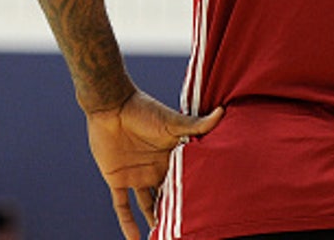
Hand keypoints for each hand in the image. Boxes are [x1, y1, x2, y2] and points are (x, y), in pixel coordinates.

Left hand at [86, 91, 223, 239]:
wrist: (111, 107)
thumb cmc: (143, 109)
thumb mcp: (172, 122)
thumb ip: (196, 124)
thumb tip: (222, 112)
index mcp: (170, 156)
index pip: (184, 179)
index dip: (193, 194)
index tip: (206, 210)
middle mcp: (155, 168)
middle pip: (167, 195)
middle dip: (175, 211)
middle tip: (186, 229)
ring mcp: (136, 175)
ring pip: (147, 205)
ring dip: (153, 221)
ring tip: (163, 237)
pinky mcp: (116, 179)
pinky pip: (122, 206)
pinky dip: (127, 223)